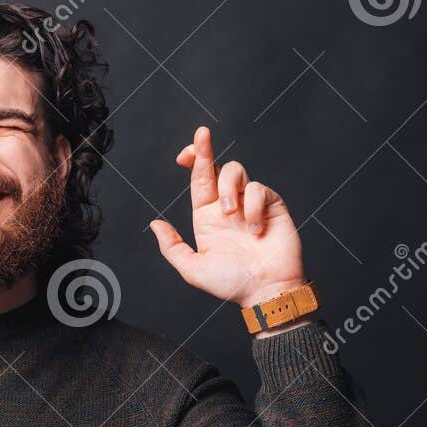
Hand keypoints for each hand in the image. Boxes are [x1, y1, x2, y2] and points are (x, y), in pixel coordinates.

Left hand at [148, 126, 305, 307]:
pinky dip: (253, 206)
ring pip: (236, 171)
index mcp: (207, 217)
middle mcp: (227, 206)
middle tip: (202, 136)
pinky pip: (258, 189)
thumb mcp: (193, 269)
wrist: (266, 291)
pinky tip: (255, 229)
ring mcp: (250, 203)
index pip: (199, 180)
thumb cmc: (232, 283)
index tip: (184, 153)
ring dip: (228, 187)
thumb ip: (172, 247)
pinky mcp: (271, 205)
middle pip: (217, 166)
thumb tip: (155, 224)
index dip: (194, 159)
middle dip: (206, 150)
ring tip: (231, 214)